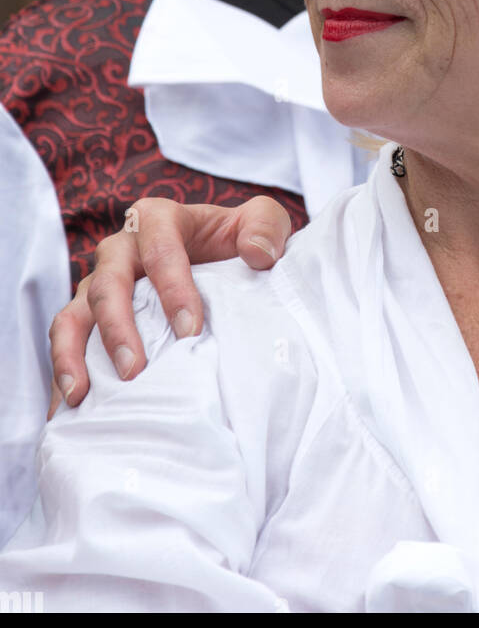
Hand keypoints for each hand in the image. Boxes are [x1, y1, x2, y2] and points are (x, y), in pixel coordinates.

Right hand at [48, 196, 292, 414]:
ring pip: (74, 313)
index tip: (190, 331)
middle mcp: (121, 249)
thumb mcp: (262, 220)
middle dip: (118, 327)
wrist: (220, 255)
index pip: (160, 249)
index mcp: (158, 219)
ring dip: (72, 354)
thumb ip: (266, 226)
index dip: (173, 289)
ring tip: (80, 395)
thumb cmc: (238, 238)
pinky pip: (67, 341)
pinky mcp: (89, 315)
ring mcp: (100, 283)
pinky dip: (63, 371)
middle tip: (134, 370)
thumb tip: (257, 254)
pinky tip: (67, 408)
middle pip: (108, 283)